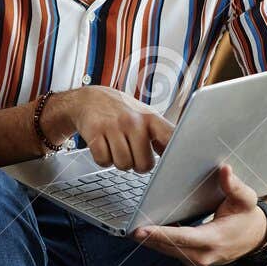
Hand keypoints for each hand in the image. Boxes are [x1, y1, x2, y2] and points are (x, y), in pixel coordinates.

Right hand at [44, 86, 172, 171]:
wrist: (89, 99)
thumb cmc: (121, 111)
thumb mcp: (144, 117)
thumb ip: (160, 135)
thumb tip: (177, 156)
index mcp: (151, 118)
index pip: (171, 138)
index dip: (177, 155)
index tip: (178, 166)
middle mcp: (134, 121)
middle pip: (144, 165)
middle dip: (137, 165)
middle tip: (132, 153)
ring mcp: (114, 126)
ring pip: (123, 165)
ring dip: (119, 162)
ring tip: (117, 148)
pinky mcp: (95, 133)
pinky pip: (104, 161)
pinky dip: (103, 160)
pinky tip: (104, 147)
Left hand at [132, 164, 266, 265]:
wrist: (256, 236)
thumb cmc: (248, 217)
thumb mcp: (246, 199)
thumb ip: (234, 185)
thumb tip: (225, 169)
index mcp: (214, 239)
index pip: (182, 238)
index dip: (160, 234)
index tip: (141, 230)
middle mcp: (204, 255)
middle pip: (168, 246)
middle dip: (147, 237)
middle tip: (127, 226)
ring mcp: (197, 260)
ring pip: (167, 251)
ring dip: (150, 241)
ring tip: (131, 228)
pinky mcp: (192, 260)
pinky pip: (171, 251)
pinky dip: (158, 242)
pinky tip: (147, 231)